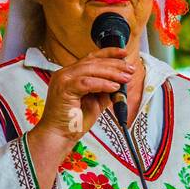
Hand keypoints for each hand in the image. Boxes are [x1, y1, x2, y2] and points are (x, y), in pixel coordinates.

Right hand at [25, 47, 134, 188]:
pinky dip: (102, 83)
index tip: (124, 53)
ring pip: (90, 70)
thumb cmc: (74, 121)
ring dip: (111, 73)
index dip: (108, 53)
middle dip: (114, 64)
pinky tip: (113, 87)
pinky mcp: (63, 89)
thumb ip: (105, 90)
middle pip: (93, 62)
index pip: (91, 58)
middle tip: (130, 69)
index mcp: (71, 74)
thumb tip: (120, 82)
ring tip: (125, 77)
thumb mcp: (95, 102)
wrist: (59, 135)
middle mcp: (65, 73)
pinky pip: (86, 82)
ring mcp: (62, 80)